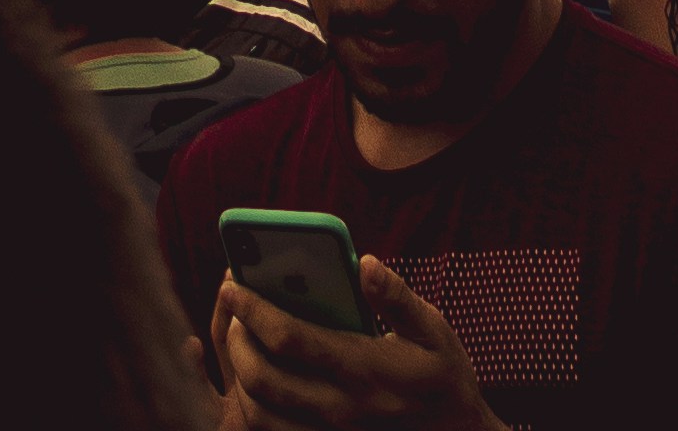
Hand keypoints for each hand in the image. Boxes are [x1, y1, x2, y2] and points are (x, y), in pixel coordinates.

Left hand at [208, 256, 493, 421]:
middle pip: (263, 378)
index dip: (253, 308)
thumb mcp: (434, 332)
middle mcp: (340, 407)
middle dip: (235, 339)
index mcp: (363, 369)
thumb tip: (365, 263)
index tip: (231, 281)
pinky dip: (255, 406)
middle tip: (232, 307)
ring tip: (239, 338)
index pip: (290, 338)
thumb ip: (398, 298)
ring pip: (261, 414)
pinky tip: (255, 377)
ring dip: (239, 374)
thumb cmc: (445, 381)